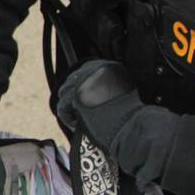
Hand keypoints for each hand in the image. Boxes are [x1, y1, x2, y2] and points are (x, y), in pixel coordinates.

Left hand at [57, 59, 177, 189]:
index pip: (84, 70)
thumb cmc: (130, 115)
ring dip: (68, 105)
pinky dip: (67, 116)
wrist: (131, 127)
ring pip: (64, 93)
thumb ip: (104, 84)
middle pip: (72, 79)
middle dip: (71, 94)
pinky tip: (76, 124)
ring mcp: (84, 84)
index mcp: (107, 67)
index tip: (80, 95)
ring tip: (77, 117)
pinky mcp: (77, 99)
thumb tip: (88, 87)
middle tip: (76, 108)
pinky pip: (63, 107)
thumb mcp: (120, 89)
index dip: (80, 84)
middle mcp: (94, 71)